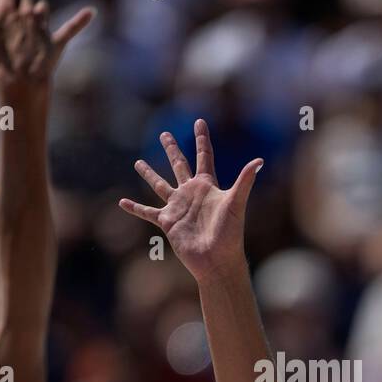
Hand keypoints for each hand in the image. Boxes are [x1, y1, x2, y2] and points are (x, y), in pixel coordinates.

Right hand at [0, 0, 92, 99]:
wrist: (20, 82)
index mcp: (7, 11)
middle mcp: (26, 16)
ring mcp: (41, 31)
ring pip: (41, 13)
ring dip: (41, 7)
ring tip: (41, 3)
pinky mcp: (54, 45)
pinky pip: (70, 30)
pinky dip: (81, 21)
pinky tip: (92, 12)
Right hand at [119, 119, 262, 280]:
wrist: (217, 260)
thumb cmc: (230, 234)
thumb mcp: (236, 204)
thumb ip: (245, 181)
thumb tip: (259, 161)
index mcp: (207, 186)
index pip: (204, 156)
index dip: (201, 139)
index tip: (199, 121)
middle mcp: (191, 193)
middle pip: (179, 165)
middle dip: (172, 149)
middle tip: (164, 134)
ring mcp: (178, 207)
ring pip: (160, 185)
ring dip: (149, 174)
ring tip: (138, 162)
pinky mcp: (168, 222)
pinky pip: (148, 212)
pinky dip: (135, 208)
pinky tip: (122, 202)